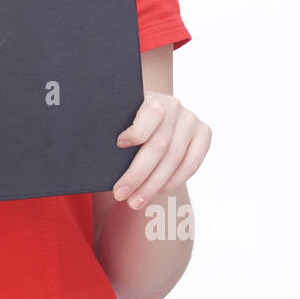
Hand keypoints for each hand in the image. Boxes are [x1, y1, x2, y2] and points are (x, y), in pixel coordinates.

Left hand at [112, 93, 210, 208]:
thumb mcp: (120, 118)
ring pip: (174, 159)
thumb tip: (95, 151)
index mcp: (151, 97)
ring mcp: (191, 120)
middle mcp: (174, 105)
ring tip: (135, 201)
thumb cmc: (128, 123)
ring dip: (153, 185)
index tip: (118, 145)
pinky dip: (174, 181)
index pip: (151, 113)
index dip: (136, 132)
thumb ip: (115, 129)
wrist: (152, 117)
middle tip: (120, 194)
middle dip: (138, 174)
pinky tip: (158, 191)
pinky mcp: (204, 133)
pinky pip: (191, 164)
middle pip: (159, 145)